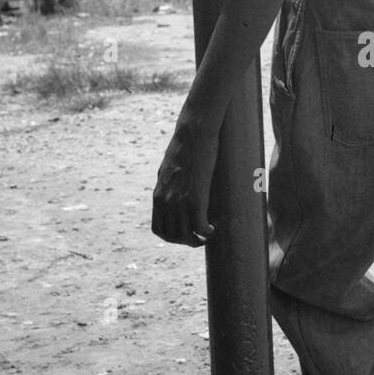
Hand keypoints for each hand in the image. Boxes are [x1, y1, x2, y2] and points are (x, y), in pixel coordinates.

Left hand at [151, 120, 217, 246]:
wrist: (194, 133)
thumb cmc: (185, 145)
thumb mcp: (169, 168)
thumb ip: (168, 183)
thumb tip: (174, 188)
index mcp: (158, 195)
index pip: (158, 229)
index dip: (172, 238)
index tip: (185, 235)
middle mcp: (166, 201)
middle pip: (172, 236)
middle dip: (186, 242)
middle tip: (200, 238)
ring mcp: (179, 200)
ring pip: (185, 235)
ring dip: (198, 240)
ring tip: (208, 235)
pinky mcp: (196, 197)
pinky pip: (200, 226)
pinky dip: (207, 232)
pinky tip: (215, 228)